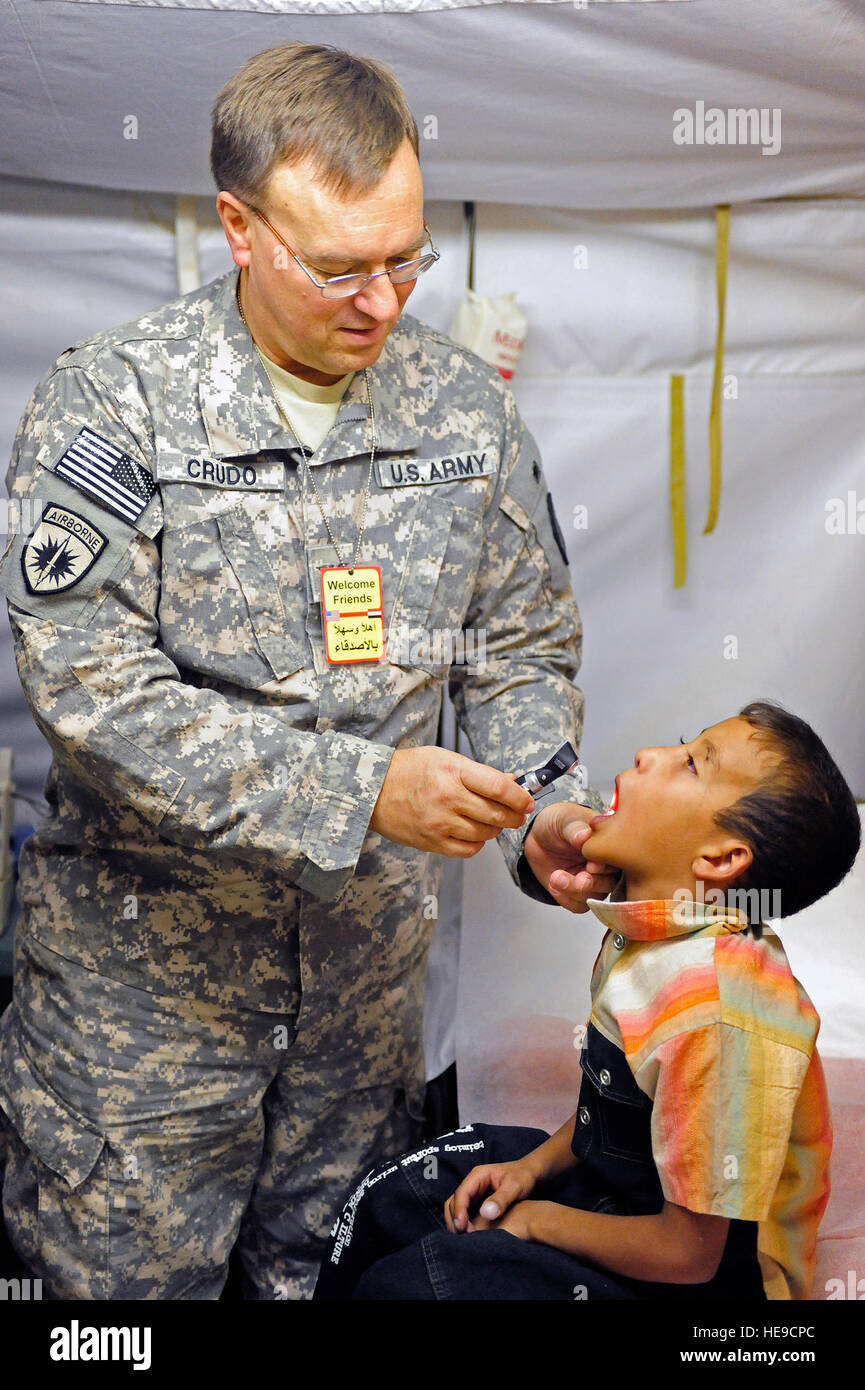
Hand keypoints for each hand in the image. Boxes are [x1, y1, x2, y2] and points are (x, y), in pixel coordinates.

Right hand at [370, 747, 534, 857]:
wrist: (372, 790)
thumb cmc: (410, 770)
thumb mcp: (444, 758)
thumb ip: (479, 772)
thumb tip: (512, 781)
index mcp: (452, 772)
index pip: (498, 787)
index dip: (520, 797)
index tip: (527, 801)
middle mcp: (447, 798)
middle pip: (496, 814)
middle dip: (514, 816)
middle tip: (517, 814)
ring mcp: (439, 823)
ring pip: (485, 834)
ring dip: (495, 830)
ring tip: (491, 821)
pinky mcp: (431, 842)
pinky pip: (468, 850)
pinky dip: (477, 844)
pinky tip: (473, 833)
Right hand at [443, 1159, 539, 1232]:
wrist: (532, 1174)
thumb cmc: (524, 1176)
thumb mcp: (515, 1186)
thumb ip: (501, 1199)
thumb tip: (485, 1213)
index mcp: (478, 1175)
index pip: (461, 1193)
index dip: (458, 1211)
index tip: (462, 1227)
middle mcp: (473, 1184)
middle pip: (454, 1201)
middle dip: (455, 1218)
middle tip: (462, 1236)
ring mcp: (475, 1193)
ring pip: (457, 1208)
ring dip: (457, 1222)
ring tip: (465, 1238)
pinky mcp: (478, 1202)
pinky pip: (466, 1213)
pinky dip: (465, 1224)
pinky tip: (472, 1235)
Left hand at [523, 802, 620, 911]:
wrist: (537, 836)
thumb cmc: (558, 822)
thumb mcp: (565, 819)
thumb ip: (575, 828)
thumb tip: (584, 836)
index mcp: (610, 845)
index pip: (619, 862)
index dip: (606, 867)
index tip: (591, 865)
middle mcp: (606, 866)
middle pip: (609, 884)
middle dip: (591, 883)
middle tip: (578, 878)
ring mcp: (593, 881)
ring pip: (594, 898)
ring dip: (574, 892)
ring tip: (556, 877)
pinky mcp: (578, 893)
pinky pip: (579, 906)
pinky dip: (566, 899)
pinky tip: (554, 885)